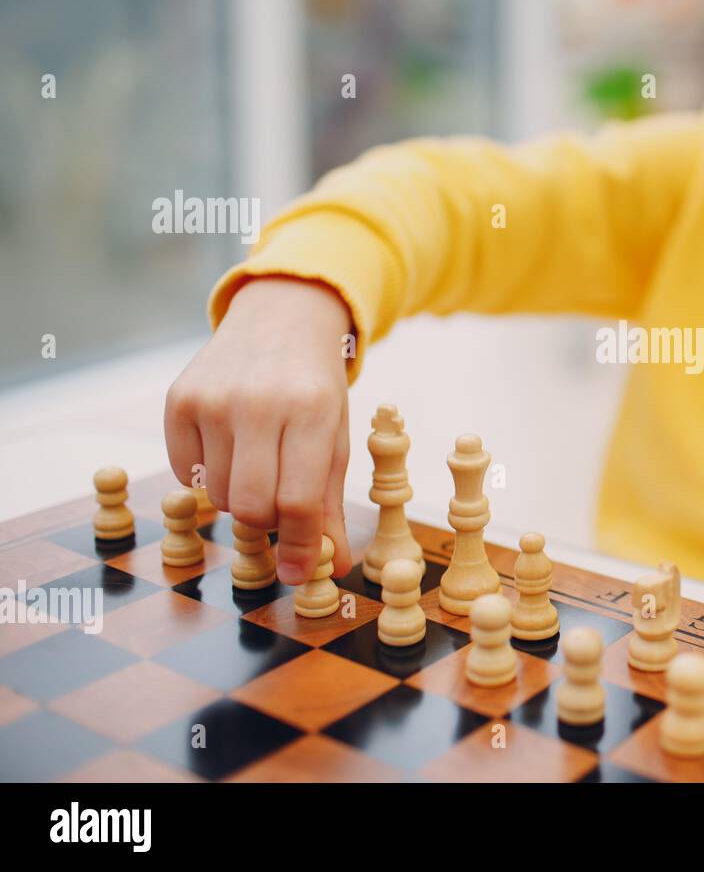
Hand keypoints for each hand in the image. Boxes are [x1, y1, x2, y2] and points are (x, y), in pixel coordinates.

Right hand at [164, 276, 353, 584]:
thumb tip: (333, 567)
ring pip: (218, 495)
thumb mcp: (336, 438)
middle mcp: (258, 402)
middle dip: (266, 523)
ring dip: (240, 496)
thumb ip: (331, 505)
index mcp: (312, 411)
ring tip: (260, 462)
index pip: (298, 501)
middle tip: (280, 509)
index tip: (296, 571)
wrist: (280, 319)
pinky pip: (186, 474)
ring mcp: (212, 399)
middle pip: (249, 505)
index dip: (298, 546)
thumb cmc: (315, 389)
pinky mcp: (178, 399)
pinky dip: (208, 475)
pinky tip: (230, 443)